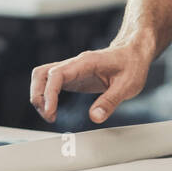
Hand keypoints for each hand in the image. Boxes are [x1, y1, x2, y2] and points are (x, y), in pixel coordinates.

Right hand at [29, 43, 150, 123]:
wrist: (133, 53)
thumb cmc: (132, 65)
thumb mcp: (127, 86)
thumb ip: (110, 101)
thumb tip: (95, 118)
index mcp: (85, 62)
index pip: (57, 74)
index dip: (49, 94)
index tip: (51, 112)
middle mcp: (74, 64)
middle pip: (41, 73)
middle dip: (38, 96)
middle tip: (48, 116)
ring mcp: (71, 69)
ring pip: (42, 76)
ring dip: (39, 95)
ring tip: (49, 115)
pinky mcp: (71, 76)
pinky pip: (50, 82)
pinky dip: (46, 96)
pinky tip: (53, 110)